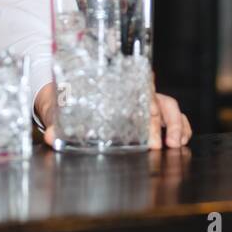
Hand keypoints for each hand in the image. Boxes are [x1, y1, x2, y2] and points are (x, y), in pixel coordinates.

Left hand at [36, 83, 191, 150]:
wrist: (65, 97)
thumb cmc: (65, 102)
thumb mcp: (58, 111)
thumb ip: (55, 123)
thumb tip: (50, 137)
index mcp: (114, 85)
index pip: (137, 90)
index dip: (145, 108)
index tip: (149, 124)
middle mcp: (132, 91)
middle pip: (156, 102)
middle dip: (163, 123)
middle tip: (161, 145)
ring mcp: (142, 101)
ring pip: (169, 107)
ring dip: (177, 125)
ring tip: (177, 145)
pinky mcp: (149, 113)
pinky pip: (172, 116)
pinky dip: (180, 127)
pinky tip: (181, 142)